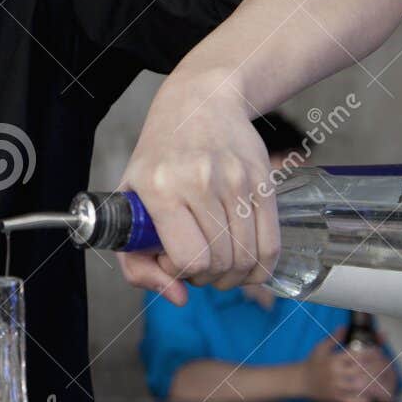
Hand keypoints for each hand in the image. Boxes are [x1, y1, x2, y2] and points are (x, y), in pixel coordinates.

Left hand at [115, 73, 279, 304]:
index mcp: (161, 188)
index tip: (171, 258)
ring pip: (246, 258)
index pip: (189, 259)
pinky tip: (244, 260)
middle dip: (206, 277)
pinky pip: (271, 245)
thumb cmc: (159, 154)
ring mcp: (236, 181)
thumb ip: (137, 262)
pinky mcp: (263, 181)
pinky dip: (259, 266)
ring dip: (231, 274)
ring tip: (216, 259)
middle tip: (195, 262)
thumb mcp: (130, 201)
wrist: (200, 101)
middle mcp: (201, 182)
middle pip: (219, 263)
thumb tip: (178, 300)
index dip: (180, 272)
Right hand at [301, 337, 392, 401]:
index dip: (369, 353)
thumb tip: (345, 327)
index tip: (378, 351)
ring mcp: (336, 388)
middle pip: (360, 370)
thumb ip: (334, 338)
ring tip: (383, 380)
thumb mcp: (321, 348)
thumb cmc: (313, 363)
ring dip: (372, 383)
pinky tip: (372, 396)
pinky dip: (364, 400)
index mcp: (334, 360)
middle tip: (386, 365)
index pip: (355, 355)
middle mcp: (336, 374)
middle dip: (374, 367)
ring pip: (358, 386)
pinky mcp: (336, 399)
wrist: (301, 381)